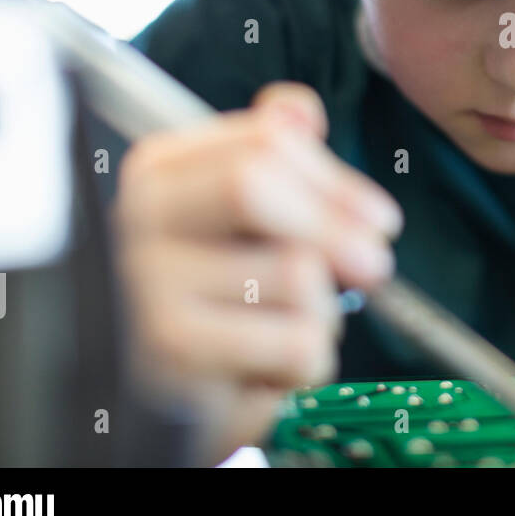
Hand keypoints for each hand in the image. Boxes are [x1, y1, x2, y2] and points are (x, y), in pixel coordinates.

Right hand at [112, 81, 402, 463]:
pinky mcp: (172, 364)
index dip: (335, 180)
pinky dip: (308, 366)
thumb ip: (266, 154)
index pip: (261, 141)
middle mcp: (137, 225)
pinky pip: (294, 344)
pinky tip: (272, 371)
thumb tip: (300, 109)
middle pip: (256, 187)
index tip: (377, 218)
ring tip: (285, 332)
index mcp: (158, 174)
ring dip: (321, 314)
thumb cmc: (211, 303)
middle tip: (374, 265)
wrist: (158, 406)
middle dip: (336, 226)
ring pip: (293, 275)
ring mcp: (146, 295)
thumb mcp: (234, 221)